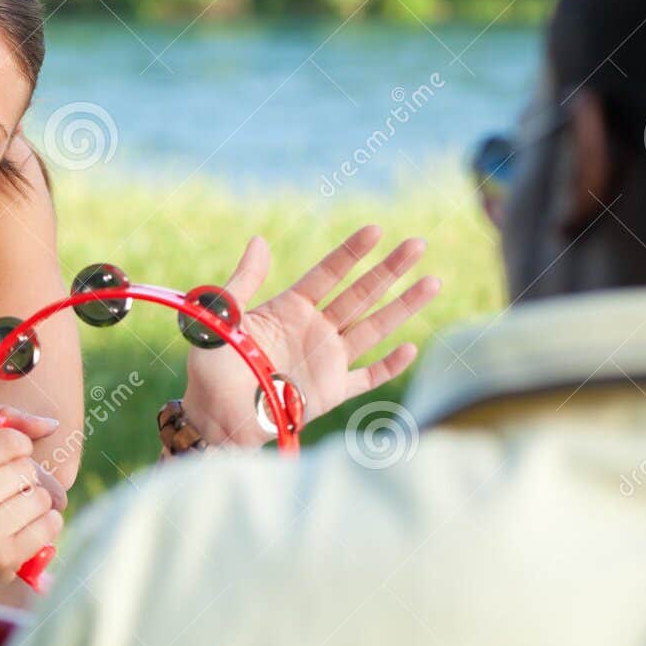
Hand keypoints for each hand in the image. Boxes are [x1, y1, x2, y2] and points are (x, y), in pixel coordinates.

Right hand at [0, 427, 64, 596]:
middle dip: (27, 477)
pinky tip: (28, 528)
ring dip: (38, 502)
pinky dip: (47, 523)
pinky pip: (49, 525)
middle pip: (27, 469)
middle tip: (12, 490)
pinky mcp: (3, 557)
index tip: (14, 456)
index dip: (20, 446)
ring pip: (41, 497)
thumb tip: (51, 423)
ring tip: (17, 511)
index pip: (8, 441)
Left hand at [182, 227, 440, 446]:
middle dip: (389, 269)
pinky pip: (367, 377)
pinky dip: (389, 366)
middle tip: (417, 243)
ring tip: (432, 281)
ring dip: (403, 306)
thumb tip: (260, 240)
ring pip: (374, 328)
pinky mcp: (331, 392)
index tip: (375, 230)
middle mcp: (315, 330)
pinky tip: (410, 347)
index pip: (328, 274)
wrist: (216, 416)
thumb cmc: (213, 366)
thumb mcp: (222, 317)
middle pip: (360, 294)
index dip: (351, 253)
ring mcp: (326, 360)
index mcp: (290, 309)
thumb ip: (242, 281)